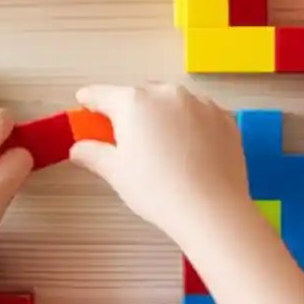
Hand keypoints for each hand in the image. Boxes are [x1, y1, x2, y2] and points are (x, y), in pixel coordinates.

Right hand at [69, 84, 255, 244]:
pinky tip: (190, 148)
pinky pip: (199, 113)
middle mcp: (168, 93)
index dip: (89, 100)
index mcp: (134, 102)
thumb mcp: (116, 172)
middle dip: (130, 109)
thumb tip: (78, 147)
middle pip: (140, 94)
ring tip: (162, 143)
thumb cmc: (156, 190)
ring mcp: (201, 102)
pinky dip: (190, 123)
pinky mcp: (225, 117)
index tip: (84, 103)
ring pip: (172, 101)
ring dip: (162, 114)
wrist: (212, 210)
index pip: (102, 94)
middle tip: (126, 134)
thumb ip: (93, 153)